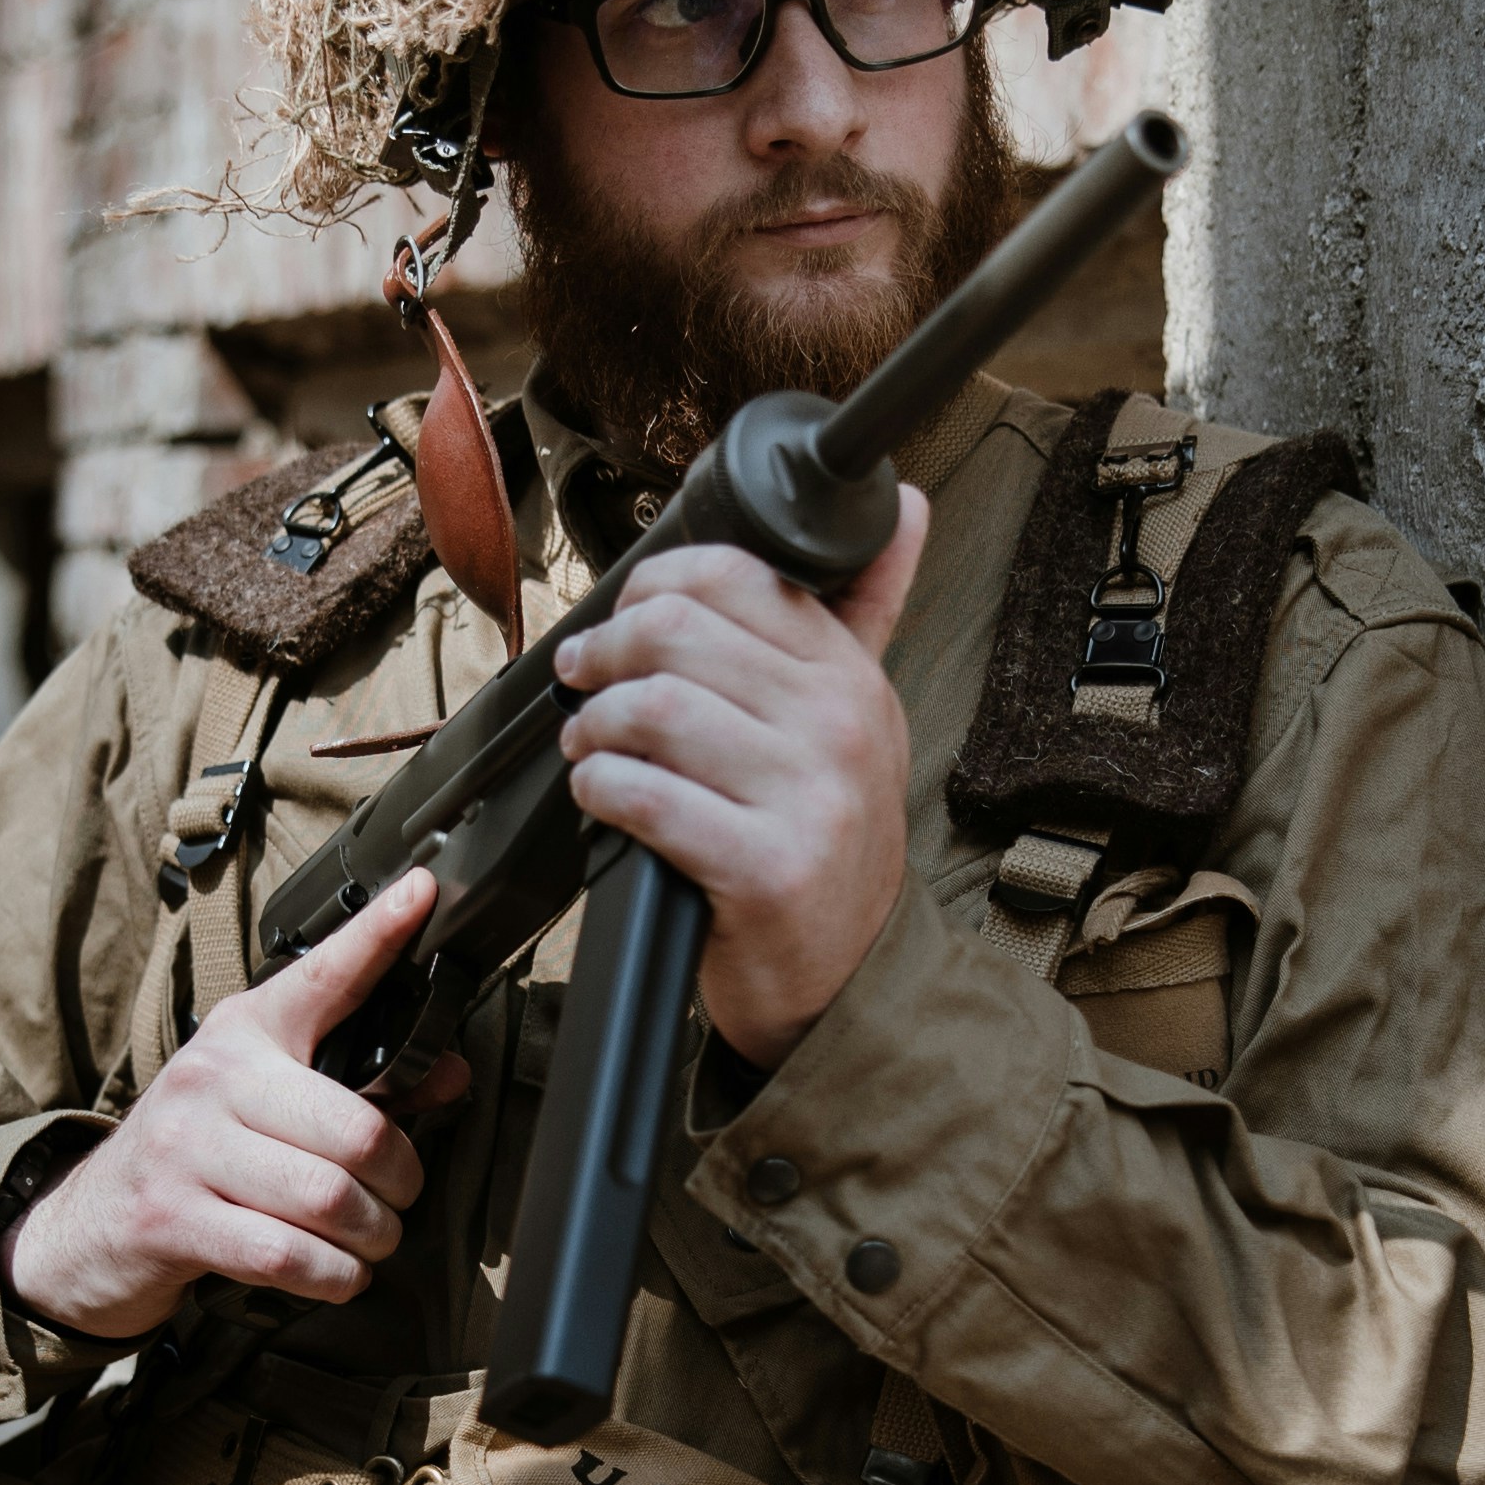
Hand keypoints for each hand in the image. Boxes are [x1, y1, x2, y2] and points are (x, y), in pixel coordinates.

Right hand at [3, 865, 467, 1341]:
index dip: (378, 938)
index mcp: (245, 1032)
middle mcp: (214, 1078)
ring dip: (373, 1236)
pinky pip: (287, 1254)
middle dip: (402, 1181)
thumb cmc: (198, 1154)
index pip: (322, 977)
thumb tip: (450, 1073)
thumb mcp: (269, 1102)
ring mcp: (188, 1149)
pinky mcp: (173, 1220)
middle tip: (400, 1197)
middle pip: (355, 1130)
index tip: (421, 893)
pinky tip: (337, 1274)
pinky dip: (334, 1277)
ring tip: (371, 1240)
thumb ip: (363, 1087)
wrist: (89, 1222)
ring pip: (328, 1198)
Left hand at [550, 493, 928, 1065]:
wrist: (847, 979)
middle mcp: (841, 727)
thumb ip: (864, 612)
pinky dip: (600, 790)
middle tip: (582, 682)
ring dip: (592, 726)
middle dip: (604, 653)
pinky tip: (600, 796)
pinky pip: (645, 796)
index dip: (651, 586)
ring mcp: (808, 799)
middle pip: (677, 633)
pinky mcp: (764, 869)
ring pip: (653, 709)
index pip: (735, 575)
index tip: (622, 620)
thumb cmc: (828, 843)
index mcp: (853, 677)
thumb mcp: (857, 720)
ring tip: (588, 745)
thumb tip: (903, 505)